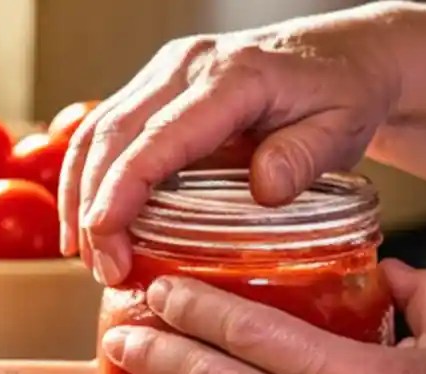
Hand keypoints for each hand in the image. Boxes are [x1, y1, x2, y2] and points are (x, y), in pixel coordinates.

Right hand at [58, 3, 401, 283]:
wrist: (346, 54)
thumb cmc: (345, 93)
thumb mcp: (342, 126)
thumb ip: (304, 156)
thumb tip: (263, 189)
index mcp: (233, 76)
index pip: (158, 137)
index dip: (122, 190)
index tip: (105, 239)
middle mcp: (187, 67)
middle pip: (112, 135)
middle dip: (92, 206)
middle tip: (103, 268)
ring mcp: (165, 73)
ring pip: (96, 131)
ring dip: (79, 194)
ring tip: (83, 253)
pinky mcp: (155, 87)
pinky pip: (104, 129)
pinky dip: (87, 178)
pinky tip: (85, 221)